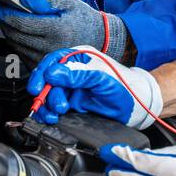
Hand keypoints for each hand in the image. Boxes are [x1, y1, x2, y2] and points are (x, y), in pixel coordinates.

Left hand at [0, 0, 126, 61]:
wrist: (98, 39)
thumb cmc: (82, 18)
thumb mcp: (67, 0)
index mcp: (57, 30)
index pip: (21, 22)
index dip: (2, 13)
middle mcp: (51, 47)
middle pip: (14, 34)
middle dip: (2, 21)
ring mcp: (46, 59)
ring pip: (15, 44)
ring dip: (9, 31)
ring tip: (11, 19)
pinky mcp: (43, 66)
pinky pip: (21, 53)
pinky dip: (17, 41)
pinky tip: (22, 33)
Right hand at [26, 45, 160, 127]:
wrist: (136, 106)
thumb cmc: (123, 85)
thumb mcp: (100, 76)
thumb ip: (76, 74)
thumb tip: (52, 73)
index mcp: (79, 58)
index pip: (53, 61)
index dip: (43, 74)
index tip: (39, 87)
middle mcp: (72, 72)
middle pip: (48, 80)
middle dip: (47, 94)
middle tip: (55, 104)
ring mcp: (72, 89)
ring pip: (49, 95)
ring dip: (48, 105)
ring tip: (56, 113)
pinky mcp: (73, 104)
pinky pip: (54, 107)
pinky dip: (50, 113)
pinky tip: (53, 117)